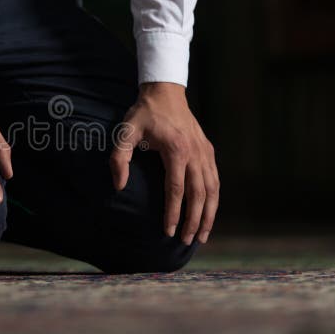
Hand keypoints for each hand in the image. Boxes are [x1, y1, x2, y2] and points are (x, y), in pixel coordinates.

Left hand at [110, 82, 218, 243]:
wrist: (166, 92)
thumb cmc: (144, 114)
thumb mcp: (125, 131)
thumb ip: (119, 158)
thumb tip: (119, 186)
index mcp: (175, 150)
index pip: (176, 190)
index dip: (173, 213)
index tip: (168, 232)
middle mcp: (195, 153)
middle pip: (198, 194)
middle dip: (192, 221)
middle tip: (185, 241)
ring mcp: (205, 152)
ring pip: (212, 190)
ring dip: (208, 214)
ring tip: (201, 235)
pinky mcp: (209, 151)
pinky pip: (215, 180)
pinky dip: (214, 199)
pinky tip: (209, 213)